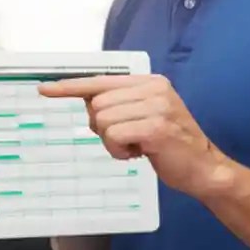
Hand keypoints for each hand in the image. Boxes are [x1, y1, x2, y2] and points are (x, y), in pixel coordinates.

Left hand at [38, 74, 234, 198]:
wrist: (205, 168)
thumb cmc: (169, 145)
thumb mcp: (142, 117)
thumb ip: (117, 106)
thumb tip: (85, 101)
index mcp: (149, 82)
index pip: (100, 81)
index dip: (70, 86)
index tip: (44, 89)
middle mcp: (153, 88)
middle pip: (96, 105)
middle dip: (103, 128)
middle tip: (128, 140)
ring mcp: (157, 106)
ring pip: (102, 121)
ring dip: (112, 142)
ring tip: (136, 147)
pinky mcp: (156, 127)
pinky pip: (114, 135)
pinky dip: (119, 150)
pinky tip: (140, 154)